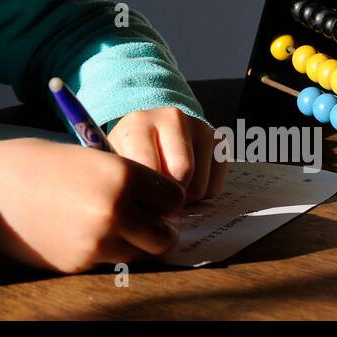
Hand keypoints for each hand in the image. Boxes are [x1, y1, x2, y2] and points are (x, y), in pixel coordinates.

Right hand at [0, 137, 186, 274]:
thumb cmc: (32, 162)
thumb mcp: (87, 157)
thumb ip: (123, 179)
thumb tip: (154, 205)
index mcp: (120, 176)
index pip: (173, 197)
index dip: (165, 197)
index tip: (155, 196)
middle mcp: (115, 213)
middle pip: (164, 236)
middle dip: (158, 227)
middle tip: (143, 218)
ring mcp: (96, 244)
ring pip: (139, 253)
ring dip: (133, 242)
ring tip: (109, 223)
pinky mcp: (77, 265)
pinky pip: (107, 262)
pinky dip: (103, 250)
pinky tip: (80, 231)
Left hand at [108, 107, 227, 207]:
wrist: (152, 131)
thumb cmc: (131, 153)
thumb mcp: (117, 163)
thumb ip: (126, 184)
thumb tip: (146, 218)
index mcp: (139, 123)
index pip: (148, 170)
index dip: (145, 196)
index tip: (140, 202)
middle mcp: (173, 118)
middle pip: (180, 177)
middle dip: (167, 198)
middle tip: (156, 199)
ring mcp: (200, 127)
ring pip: (199, 187)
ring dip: (184, 199)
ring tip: (169, 189)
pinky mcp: (220, 141)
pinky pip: (215, 188)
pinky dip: (201, 195)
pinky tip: (187, 183)